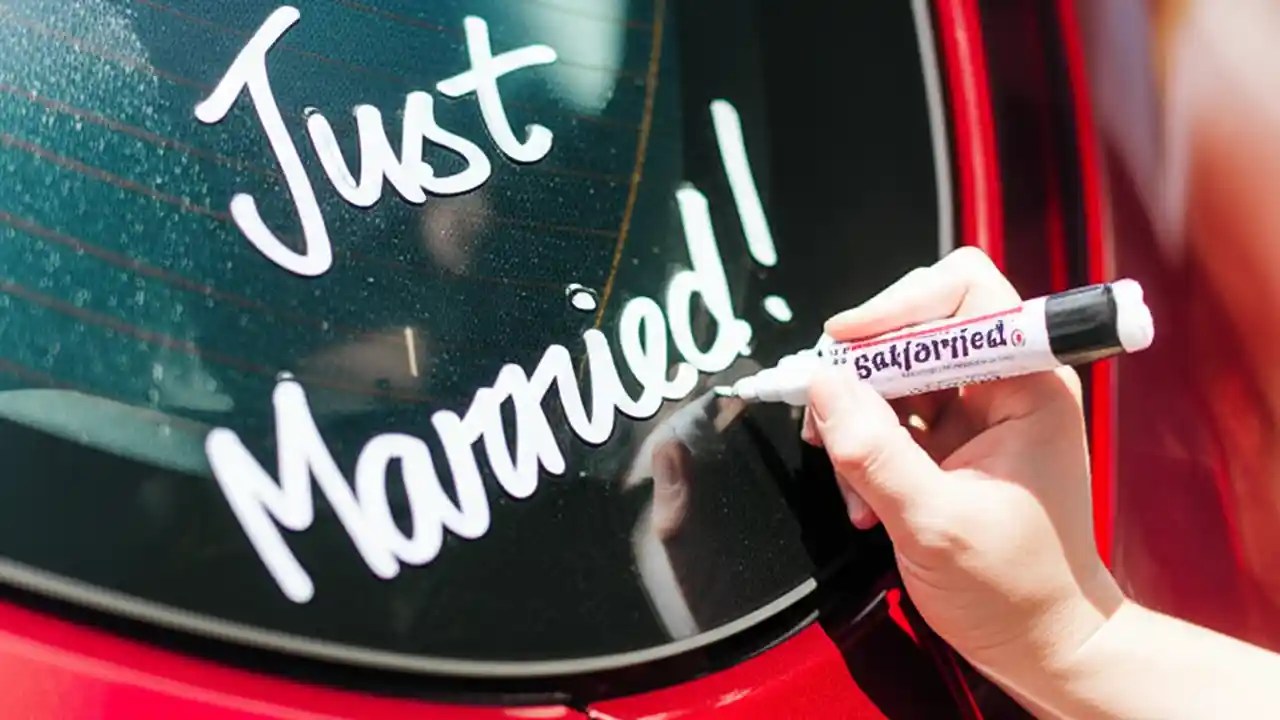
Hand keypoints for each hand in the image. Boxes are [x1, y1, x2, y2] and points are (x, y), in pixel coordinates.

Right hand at [806, 247, 1124, 691]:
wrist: (1039, 641)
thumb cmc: (1015, 591)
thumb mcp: (935, 524)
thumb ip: (874, 453)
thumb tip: (822, 386)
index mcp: (1031, 384)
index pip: (966, 291)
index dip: (900, 305)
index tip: (847, 340)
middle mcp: (1005, 383)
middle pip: (915, 326)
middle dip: (862, 373)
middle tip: (828, 419)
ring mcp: (975, 409)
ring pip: (890, 369)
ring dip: (855, 417)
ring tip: (852, 481)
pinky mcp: (949, 436)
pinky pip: (887, 410)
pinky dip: (862, 445)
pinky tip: (863, 495)